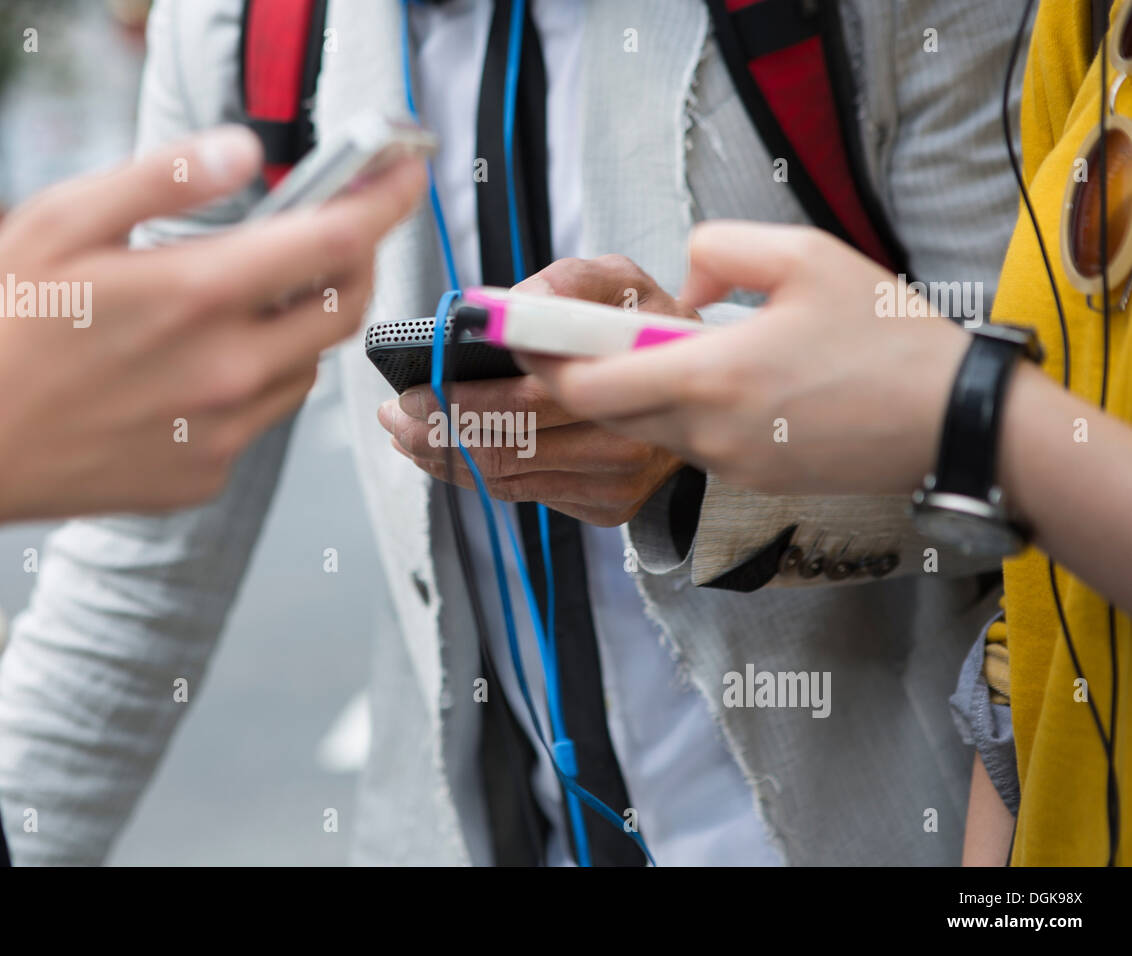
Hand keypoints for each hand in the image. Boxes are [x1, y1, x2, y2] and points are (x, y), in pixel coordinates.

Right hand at [0, 125, 425, 541]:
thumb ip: (163, 180)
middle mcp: (228, 369)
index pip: (335, 240)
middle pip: (346, 307)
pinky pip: (264, 414)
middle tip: (329, 235)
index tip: (402, 175)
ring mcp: (223, 429)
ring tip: (240, 303)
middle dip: (355, 261)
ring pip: (308, 364)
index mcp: (197, 294)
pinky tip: (198, 365)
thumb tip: (245, 152)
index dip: (384, 199)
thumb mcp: (58, 222)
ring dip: (300, 323)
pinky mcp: (208, 473)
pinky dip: (257, 378)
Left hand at [376, 255, 687, 525]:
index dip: (461, 399)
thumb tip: (506, 309)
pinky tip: (447, 451)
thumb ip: (565, 283)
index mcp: (630, 380)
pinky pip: (523, 493)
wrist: (702, 392)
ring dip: (444, 457)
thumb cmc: (649, 328)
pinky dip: (474, 474)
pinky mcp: (608, 506)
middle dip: (435, 431)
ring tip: (406, 432)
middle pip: (508, 446)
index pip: (530, 400)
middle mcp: (629, 440)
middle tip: (394, 414)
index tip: (415, 389)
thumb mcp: (620, 282)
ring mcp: (618, 481)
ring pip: (507, 477)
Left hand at [519, 223, 970, 495]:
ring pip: (647, 431)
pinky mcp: (753, 479)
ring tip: (649, 352)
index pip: (589, 387)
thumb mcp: (807, 257)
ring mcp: (729, 465)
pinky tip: (710, 381)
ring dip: (631, 395)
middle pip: (607, 415)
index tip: (523, 338)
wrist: (955, 425)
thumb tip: (684, 276)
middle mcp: (708, 433)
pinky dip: (676, 415)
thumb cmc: (889, 337)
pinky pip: (689, 447)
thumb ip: (723, 249)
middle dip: (580, 379)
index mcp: (712, 377)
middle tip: (571, 340)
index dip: (545, 363)